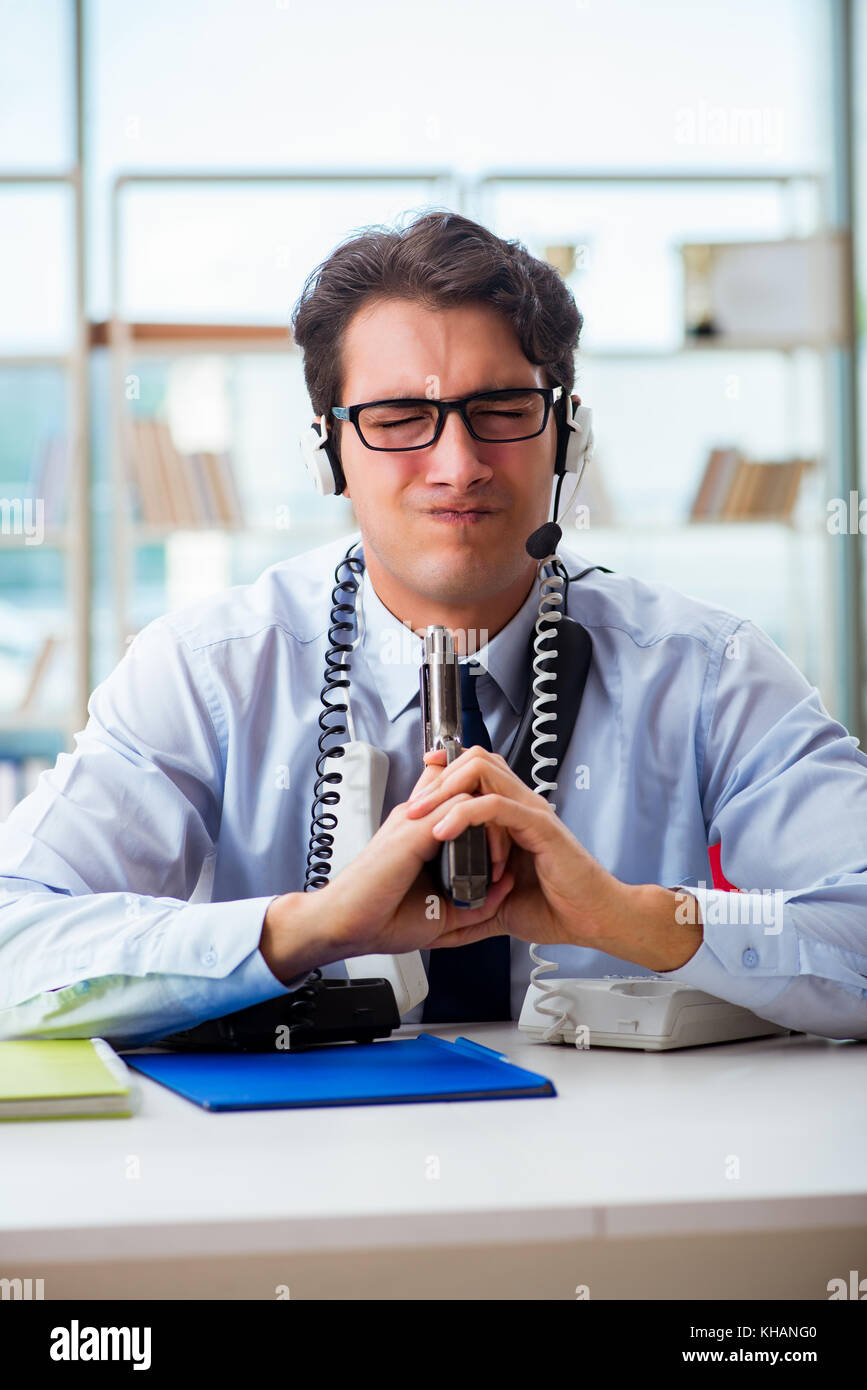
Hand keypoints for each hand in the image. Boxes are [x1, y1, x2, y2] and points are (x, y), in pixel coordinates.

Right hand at [321, 752, 515, 960]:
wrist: (346, 926)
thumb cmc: (384, 918)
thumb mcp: (443, 912)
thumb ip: (476, 899)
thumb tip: (506, 887)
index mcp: (421, 833)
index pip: (457, 797)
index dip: (485, 810)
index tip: (504, 842)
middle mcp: (417, 820)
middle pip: (466, 787)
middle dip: (497, 817)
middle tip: (507, 858)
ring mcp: (412, 821)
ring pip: (468, 794)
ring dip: (493, 827)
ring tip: (499, 865)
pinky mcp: (411, 831)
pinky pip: (456, 808)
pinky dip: (479, 828)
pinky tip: (489, 861)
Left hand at [406, 746, 630, 949]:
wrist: (592, 920)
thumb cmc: (555, 906)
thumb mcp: (498, 897)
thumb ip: (472, 892)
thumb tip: (444, 909)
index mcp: (512, 813)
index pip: (475, 769)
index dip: (444, 769)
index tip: (416, 786)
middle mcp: (521, 804)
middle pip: (475, 758)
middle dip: (436, 777)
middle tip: (411, 807)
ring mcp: (531, 812)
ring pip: (482, 770)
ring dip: (444, 789)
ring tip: (419, 814)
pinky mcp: (540, 827)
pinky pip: (497, 805)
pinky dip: (465, 813)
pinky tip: (444, 831)